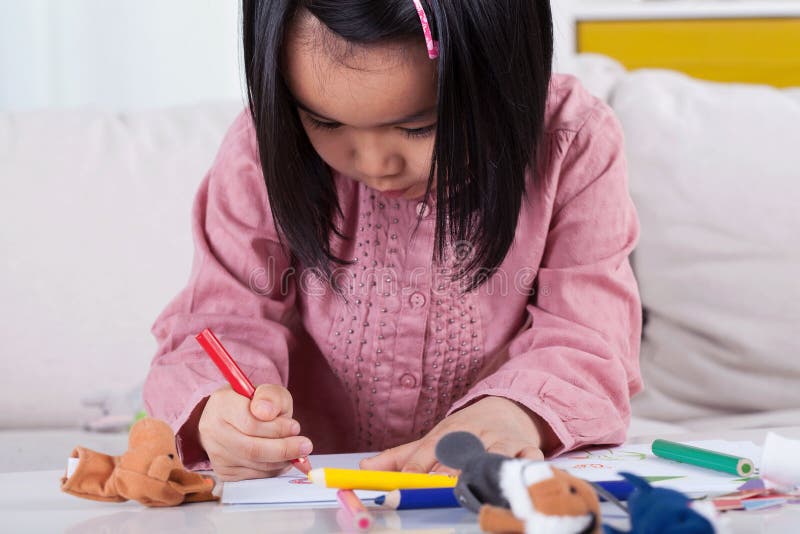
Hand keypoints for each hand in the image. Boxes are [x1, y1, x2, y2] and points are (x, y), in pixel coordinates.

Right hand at [198, 384, 312, 480]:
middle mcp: (212, 430)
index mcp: (221, 403)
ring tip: (295, 449)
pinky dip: (274, 468)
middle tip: (305, 445)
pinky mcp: (224, 472)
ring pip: (256, 464)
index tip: (296, 427)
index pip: (251, 423)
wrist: (234, 418)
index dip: (277, 428)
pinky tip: (281, 457)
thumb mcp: (268, 392)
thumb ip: (271, 396)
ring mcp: (216, 453)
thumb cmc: (254, 404)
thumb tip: (267, 412)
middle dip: (284, 449)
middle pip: (252, 449)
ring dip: (282, 460)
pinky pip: (255, 475)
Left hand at [360, 397, 552, 473]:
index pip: (427, 453)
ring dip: (484, 470)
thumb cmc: (463, 433)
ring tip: (473, 487)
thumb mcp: (432, 440)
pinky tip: (517, 479)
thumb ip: (399, 458)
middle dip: (447, 475)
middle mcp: (472, 435)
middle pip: (458, 457)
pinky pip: (528, 459)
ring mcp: (500, 441)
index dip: (415, 471)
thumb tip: (363, 468)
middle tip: (437, 492)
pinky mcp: (525, 448)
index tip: (402, 488)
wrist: (506, 409)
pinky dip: (526, 467)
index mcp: (446, 434)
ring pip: (492, 456)